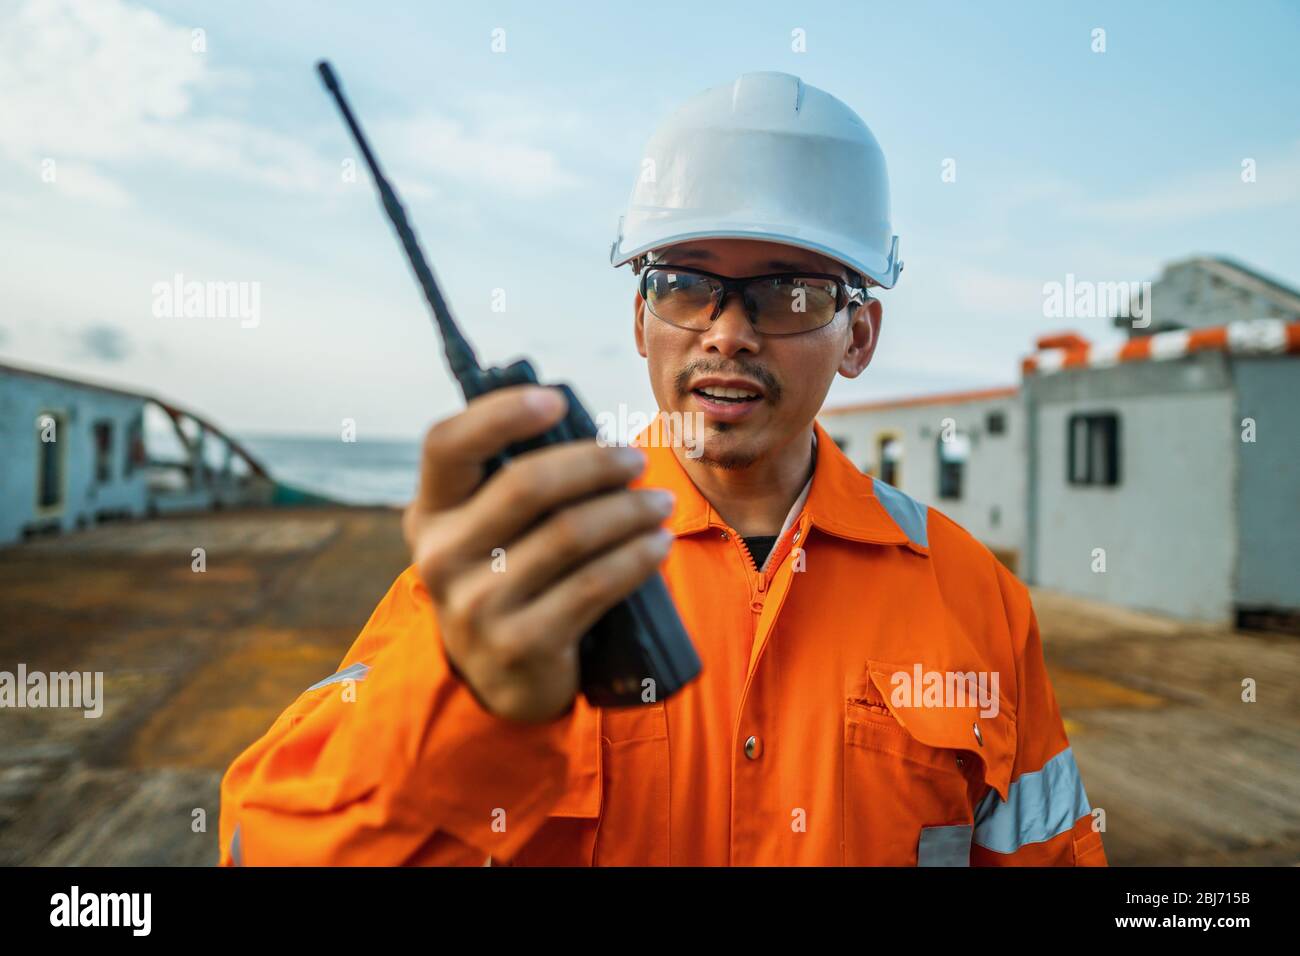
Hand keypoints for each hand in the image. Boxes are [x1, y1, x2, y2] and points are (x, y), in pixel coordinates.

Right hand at [402, 385, 674, 721]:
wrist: (500, 677)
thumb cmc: (509, 576)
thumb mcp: (488, 530)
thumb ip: (516, 483)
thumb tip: (588, 431)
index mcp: (430, 511)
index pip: (446, 445)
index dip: (499, 413)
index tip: (555, 400)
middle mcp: (440, 557)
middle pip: (524, 485)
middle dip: (594, 464)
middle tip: (636, 460)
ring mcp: (475, 605)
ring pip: (569, 535)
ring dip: (627, 510)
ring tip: (659, 503)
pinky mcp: (519, 644)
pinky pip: (593, 586)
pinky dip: (635, 558)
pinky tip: (657, 544)